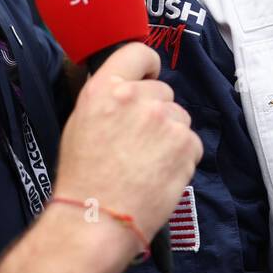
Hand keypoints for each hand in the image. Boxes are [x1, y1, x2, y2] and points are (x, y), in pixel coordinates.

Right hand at [55, 43, 202, 248]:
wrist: (97, 219)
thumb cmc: (83, 178)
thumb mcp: (81, 123)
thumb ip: (109, 100)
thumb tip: (130, 91)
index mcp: (105, 90)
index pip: (137, 52)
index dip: (147, 65)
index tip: (148, 77)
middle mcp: (137, 98)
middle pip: (162, 92)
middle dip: (156, 112)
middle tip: (137, 142)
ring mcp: (165, 120)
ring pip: (179, 118)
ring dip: (170, 135)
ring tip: (146, 163)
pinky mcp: (186, 143)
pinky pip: (191, 143)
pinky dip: (182, 157)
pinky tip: (160, 174)